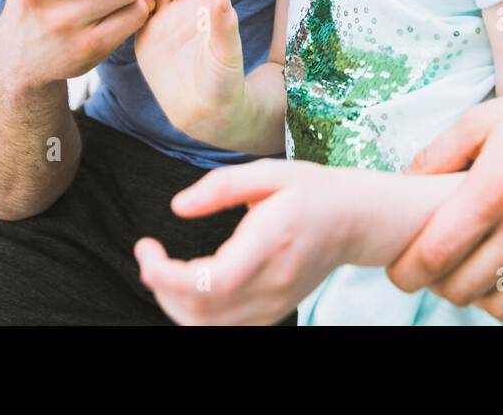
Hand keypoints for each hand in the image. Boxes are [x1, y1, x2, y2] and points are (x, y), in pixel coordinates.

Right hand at [133, 0, 246, 145]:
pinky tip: (140, 8)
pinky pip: (135, 8)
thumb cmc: (224, 81)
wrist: (202, 111)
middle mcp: (188, 5)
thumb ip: (225, 25)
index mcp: (212, 3)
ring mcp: (166, 17)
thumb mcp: (227, 53)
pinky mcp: (146, 33)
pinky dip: (134, 0)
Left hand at [133, 159, 356, 324]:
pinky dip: (195, 314)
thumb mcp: (270, 172)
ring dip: (174, 303)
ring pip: (209, 326)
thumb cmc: (312, 191)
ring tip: (163, 270)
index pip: (217, 280)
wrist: (355, 221)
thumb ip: (221, 186)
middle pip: (204, 310)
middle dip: (162, 287)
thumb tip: (178, 207)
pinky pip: (225, 329)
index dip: (172, 277)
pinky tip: (189, 285)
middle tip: (148, 253)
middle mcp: (274, 280)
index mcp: (272, 240)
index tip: (147, 250)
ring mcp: (276, 303)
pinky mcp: (275, 312)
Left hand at [386, 7, 502, 320]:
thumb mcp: (482, 119)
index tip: (400, 270)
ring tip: (473, 269)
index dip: (406, 272)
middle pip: (462, 288)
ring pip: (501, 306)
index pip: (434, 256)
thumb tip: (402, 185)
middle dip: (437, 281)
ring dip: (478, 294)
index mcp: (496, 190)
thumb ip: (436, 155)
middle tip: (436, 263)